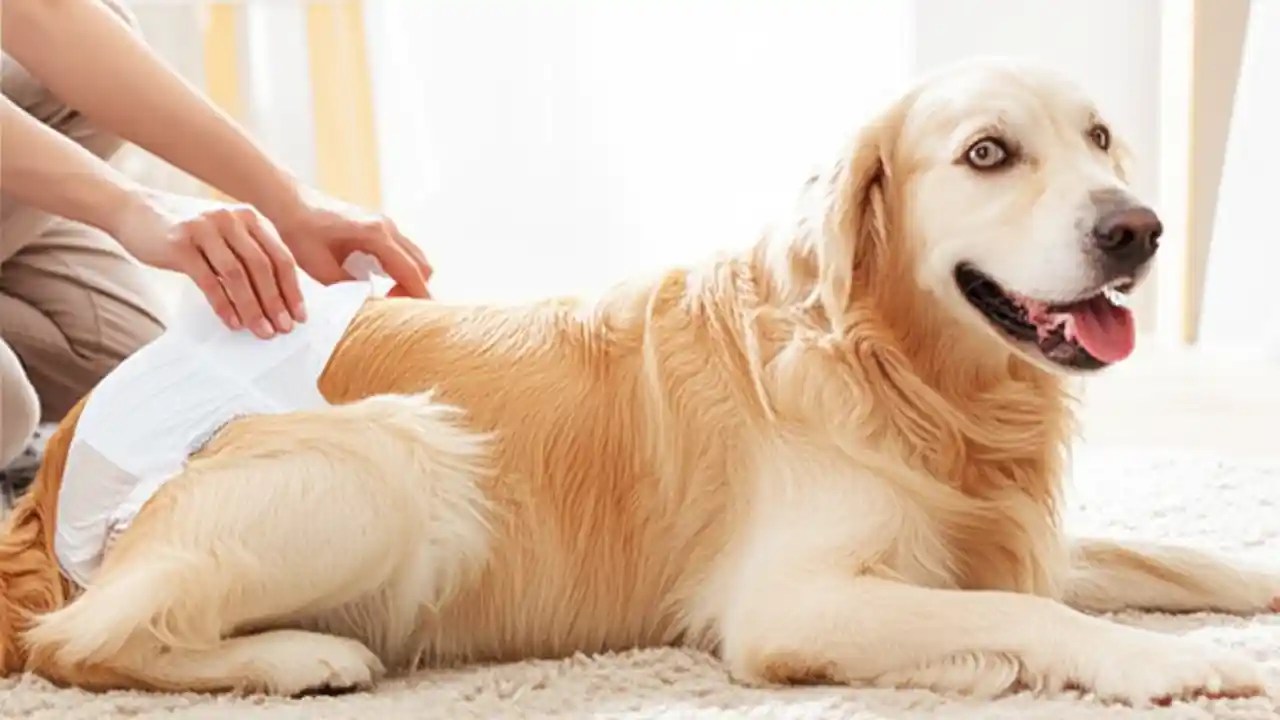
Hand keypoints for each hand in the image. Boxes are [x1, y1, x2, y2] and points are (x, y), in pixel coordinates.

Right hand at [111, 190, 303, 337]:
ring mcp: (205, 229)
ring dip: (252, 308)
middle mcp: (231, 219)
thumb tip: (278, 297)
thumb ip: (249, 254)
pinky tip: (232, 323)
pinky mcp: (180, 244)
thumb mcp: (224, 234)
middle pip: (263, 267)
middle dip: (276, 302)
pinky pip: (208, 280)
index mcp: (249, 217)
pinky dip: (223, 305)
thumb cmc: (187, 231)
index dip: (292, 288)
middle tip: (283, 329)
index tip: (299, 316)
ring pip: (237, 275)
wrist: (135, 210)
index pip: (280, 256)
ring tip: (261, 331)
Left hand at [268, 188, 431, 298]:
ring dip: (409, 280)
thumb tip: (369, 306)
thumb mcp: (320, 268)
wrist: (288, 202)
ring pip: (415, 258)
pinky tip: (379, 282)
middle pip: (421, 265)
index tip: (415, 320)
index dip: (418, 297)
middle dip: (415, 291)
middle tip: (393, 311)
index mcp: (376, 234)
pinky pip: (403, 252)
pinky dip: (401, 271)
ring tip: (387, 299)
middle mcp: (387, 227)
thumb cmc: (299, 231)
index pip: (411, 271)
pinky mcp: (379, 227)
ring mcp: (386, 225)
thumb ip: (349, 288)